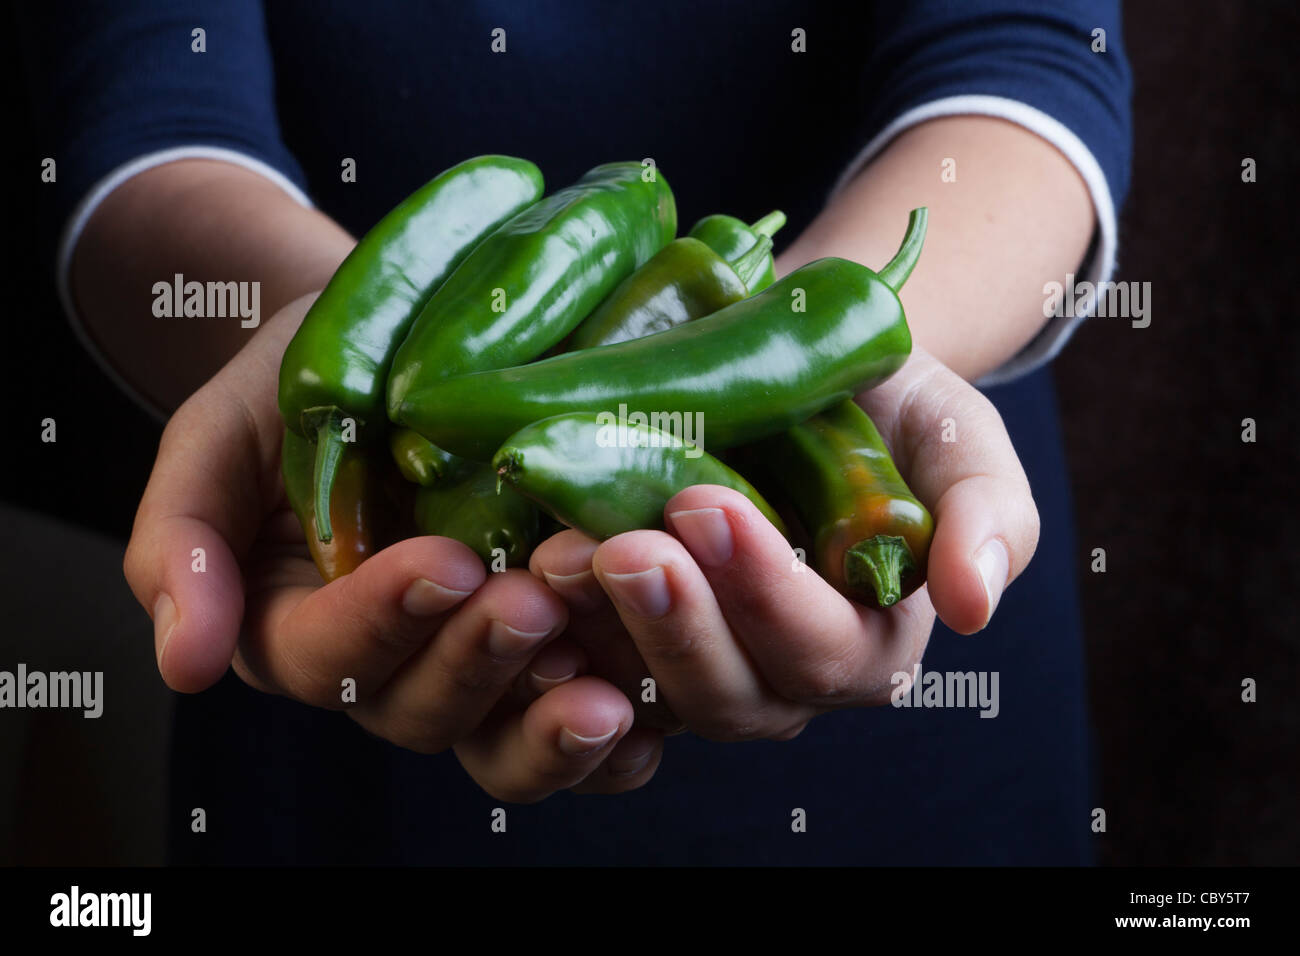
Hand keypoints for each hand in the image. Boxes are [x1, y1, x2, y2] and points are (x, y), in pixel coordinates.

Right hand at [123, 293, 663, 801]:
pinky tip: (653, 710)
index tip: (441, 564)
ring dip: (550, 717)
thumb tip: (181, 666)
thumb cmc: (301, 379)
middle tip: (533, 603)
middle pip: (422, 709)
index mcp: (300, 625)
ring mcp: (477, 660)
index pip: (326, 655)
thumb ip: (184, 539)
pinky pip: (578, 719)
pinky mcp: (557, 648)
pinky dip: (615, 738)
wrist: (401, 336)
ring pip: (502, 735)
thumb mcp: (222, 434)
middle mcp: (392, 662)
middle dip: (477, 663)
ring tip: (609, 681)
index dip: (380, 622)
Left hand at [529, 346, 1039, 738]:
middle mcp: (780, 677)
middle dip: (673, 623)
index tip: (707, 505)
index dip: (765, 592)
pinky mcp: (625, 643)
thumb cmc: (886, 407)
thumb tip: (974, 603)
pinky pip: (584, 666)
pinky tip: (515, 578)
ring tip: (550, 560)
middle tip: (620, 544)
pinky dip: (550, 635)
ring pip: (644, 691)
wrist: (794, 372)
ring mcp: (695, 665)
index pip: (823, 650)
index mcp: (868, 644)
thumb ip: (986, 515)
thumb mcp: (957, 440)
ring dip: (596, 633)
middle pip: (727, 693)